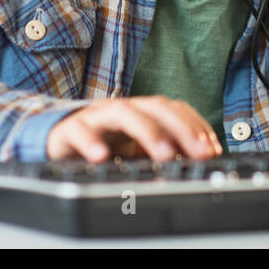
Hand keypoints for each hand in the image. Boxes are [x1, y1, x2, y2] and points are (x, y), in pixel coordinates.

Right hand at [46, 96, 223, 162]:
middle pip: (155, 107)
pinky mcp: (70, 130)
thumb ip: (162, 151)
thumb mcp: (136, 149)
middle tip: (198, 153)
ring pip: (123, 113)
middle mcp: (122, 108)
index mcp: (141, 111)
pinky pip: (80, 132)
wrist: (56, 141)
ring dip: (148, 132)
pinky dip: (90, 142)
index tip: (211, 149)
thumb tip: (196, 162)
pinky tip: (102, 157)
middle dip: (181, 128)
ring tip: (164, 153)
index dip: (195, 125)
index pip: (174, 108)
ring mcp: (97, 116)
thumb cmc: (103, 144)